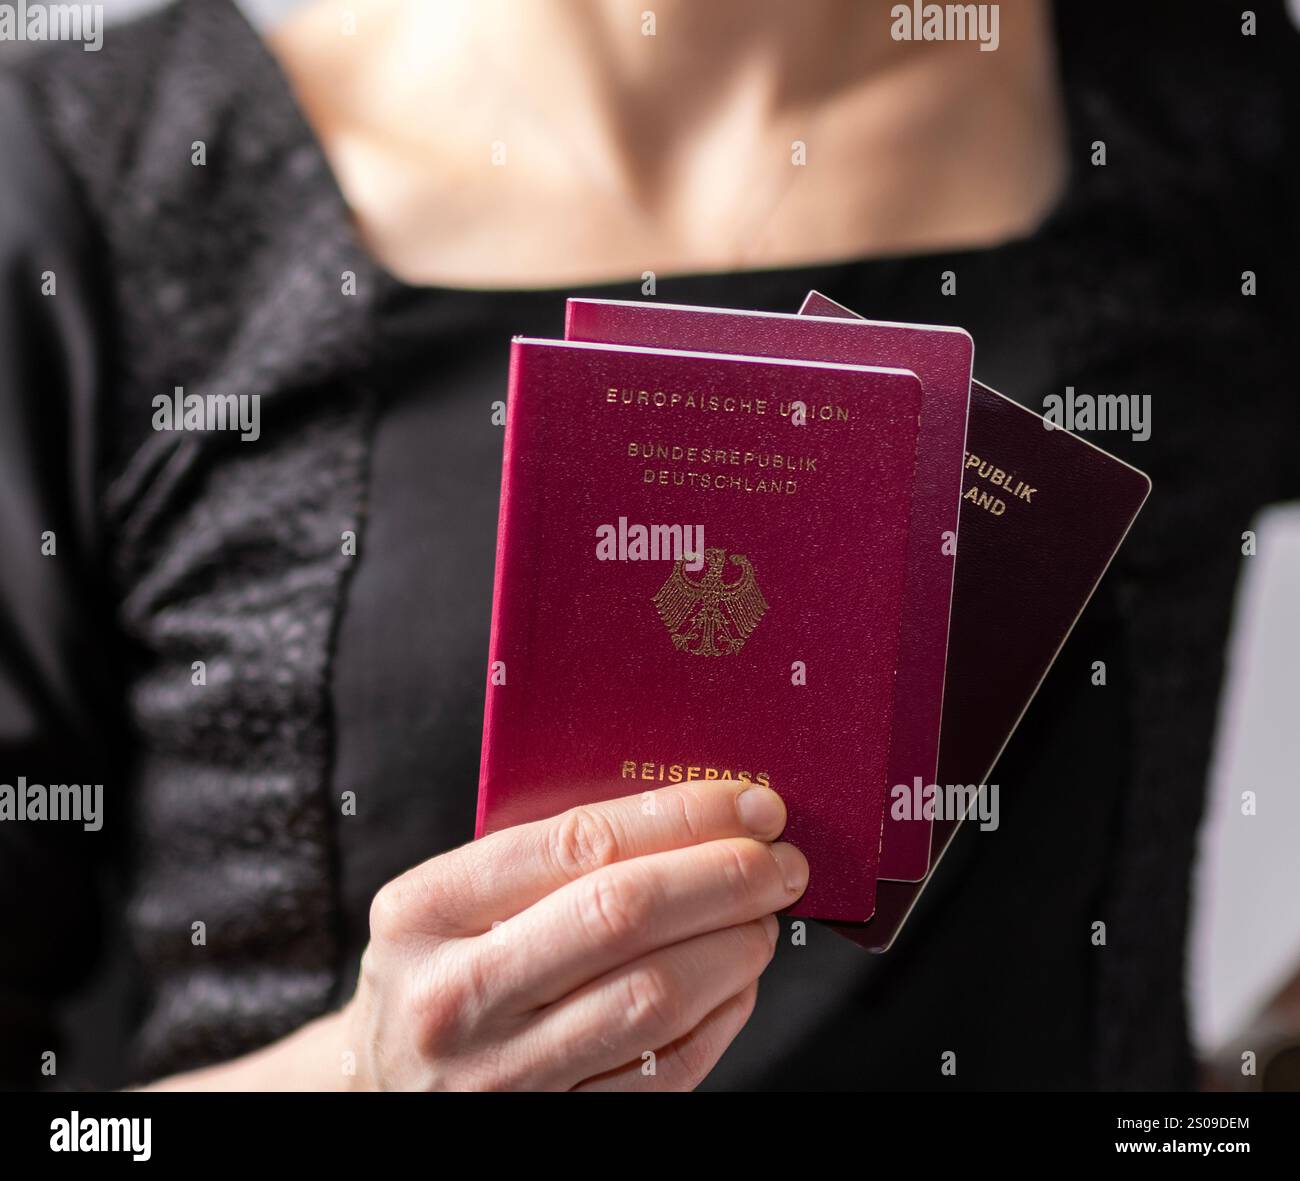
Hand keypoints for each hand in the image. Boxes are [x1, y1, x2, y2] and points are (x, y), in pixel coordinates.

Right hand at [341, 780, 806, 1089]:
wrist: (383, 1089)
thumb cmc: (438, 968)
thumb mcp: (451, 900)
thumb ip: (545, 857)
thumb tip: (692, 814)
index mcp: (424, 911)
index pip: (578, 843)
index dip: (681, 817)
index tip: (749, 805)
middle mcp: (455, 997)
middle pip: (624, 916)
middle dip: (726, 878)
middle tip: (781, 861)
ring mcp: (501, 1077)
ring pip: (656, 999)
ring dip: (736, 947)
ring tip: (764, 916)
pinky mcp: (552, 1129)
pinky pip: (666, 1071)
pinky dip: (721, 1017)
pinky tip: (736, 980)